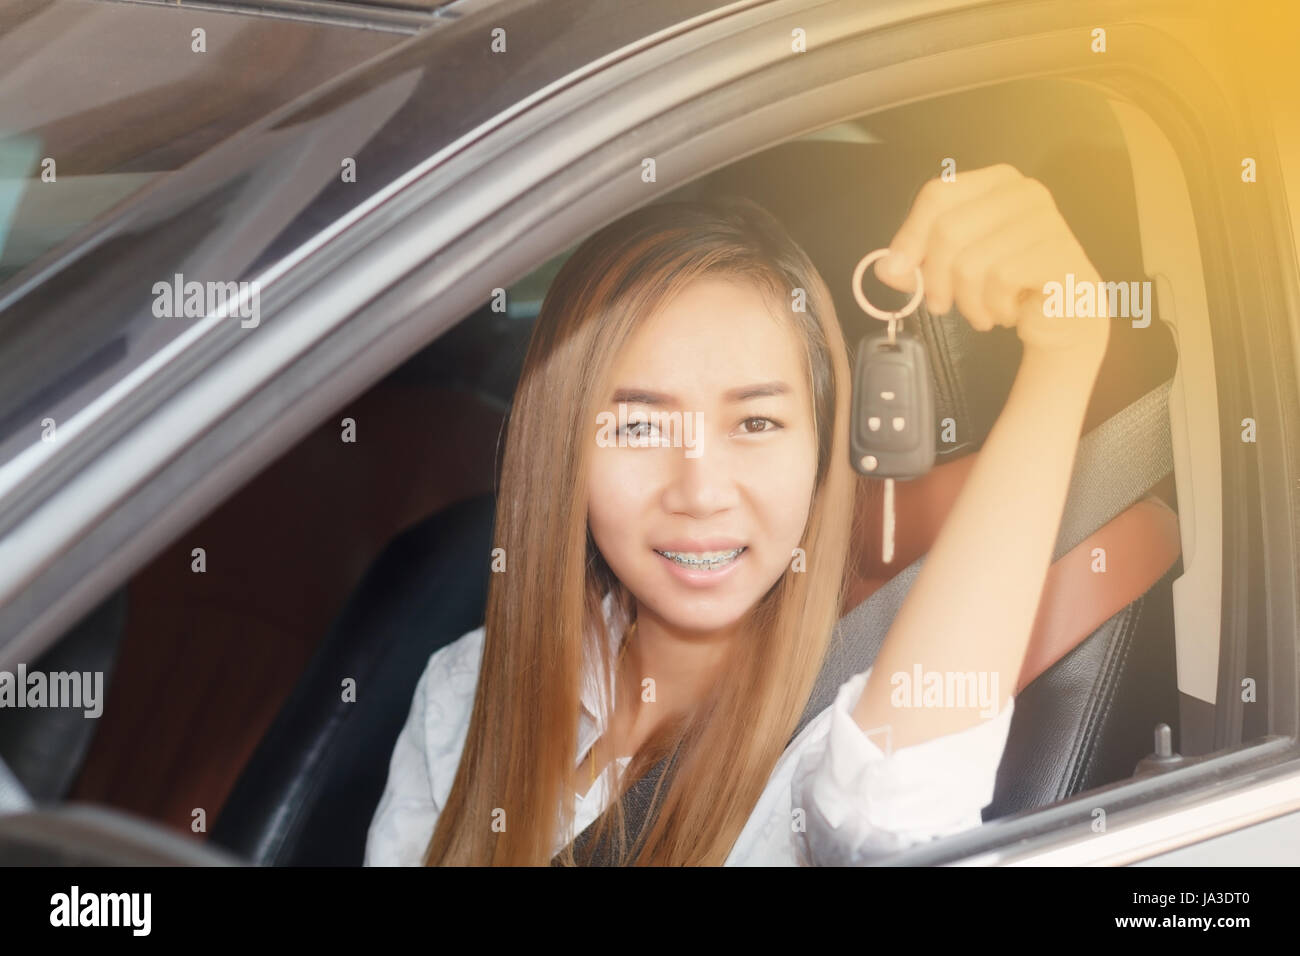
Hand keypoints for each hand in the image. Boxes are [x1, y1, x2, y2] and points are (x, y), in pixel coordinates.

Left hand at [874, 164, 1109, 364]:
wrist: (1062, 316)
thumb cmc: (1006, 285)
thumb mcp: (953, 269)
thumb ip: (916, 262)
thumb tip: (887, 267)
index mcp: (995, 182)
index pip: (937, 195)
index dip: (910, 236)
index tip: (899, 273)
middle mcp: (1023, 192)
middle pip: (948, 230)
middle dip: (935, 279)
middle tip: (941, 305)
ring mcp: (1046, 220)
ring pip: (971, 263)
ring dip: (967, 302)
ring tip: (979, 313)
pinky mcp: (1059, 253)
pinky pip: (1001, 280)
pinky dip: (993, 308)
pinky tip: (1003, 313)